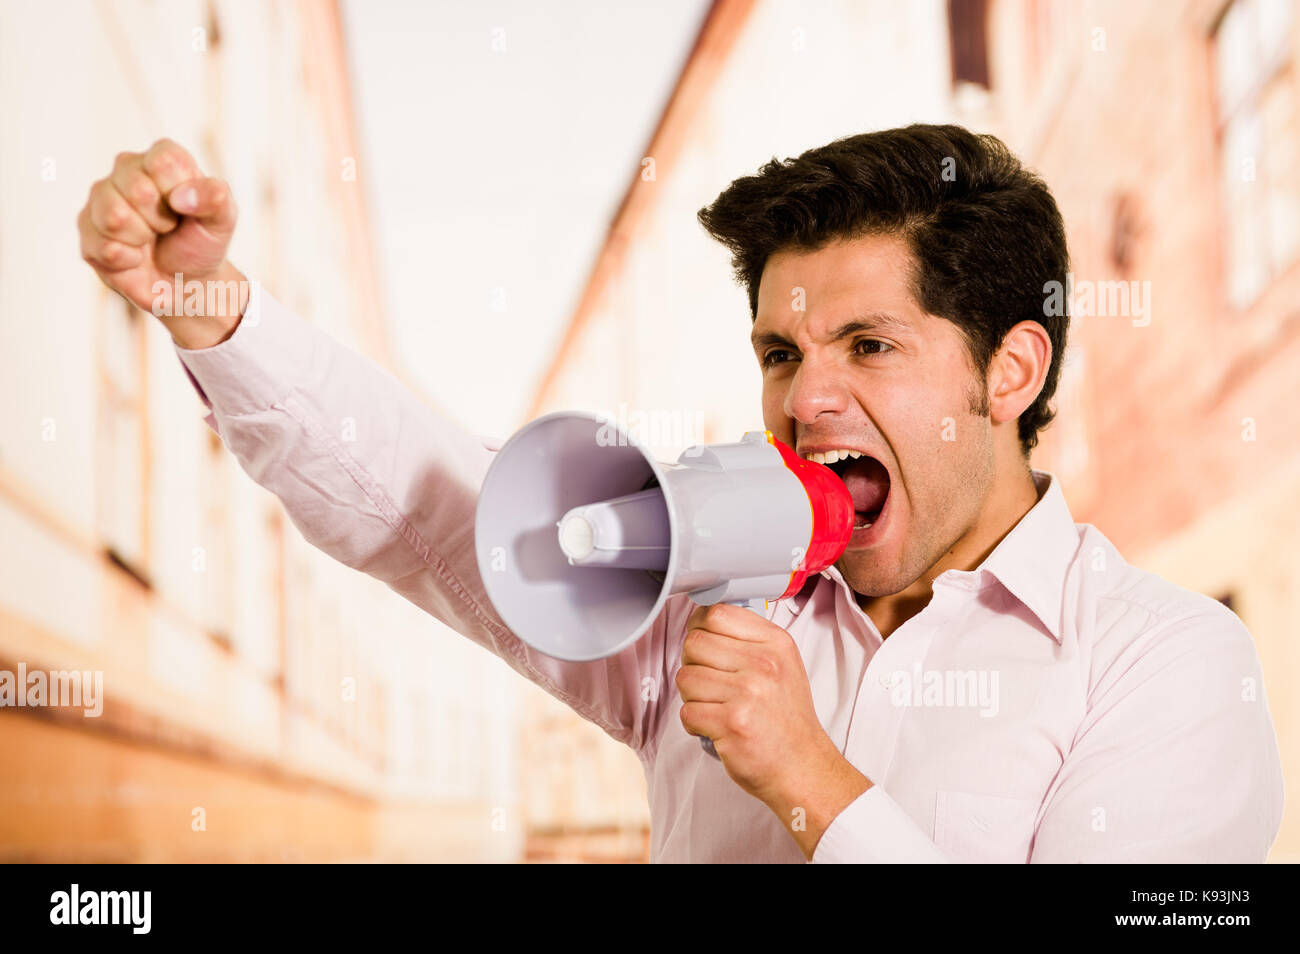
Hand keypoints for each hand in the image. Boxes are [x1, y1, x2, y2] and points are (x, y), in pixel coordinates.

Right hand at [77, 138, 246, 348]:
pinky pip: (104, 246)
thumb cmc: (201, 243)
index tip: (186, 208)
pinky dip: (128, 260)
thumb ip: (216, 199)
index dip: (178, 194)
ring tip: (148, 240)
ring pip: (114, 217)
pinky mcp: (86, 230)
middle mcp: (126, 170)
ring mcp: (101, 198)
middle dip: (161, 221)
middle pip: (137, 191)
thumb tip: (182, 197)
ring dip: (141, 240)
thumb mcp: (222, 221)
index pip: (162, 162)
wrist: (185, 283)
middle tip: (167, 227)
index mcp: (161, 159)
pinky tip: (134, 257)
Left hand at [677, 603, 838, 802]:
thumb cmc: (786, 719)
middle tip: (711, 683)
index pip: (717, 613)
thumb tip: (703, 620)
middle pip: (694, 643)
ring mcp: (748, 693)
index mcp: (775, 643)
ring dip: (692, 696)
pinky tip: (715, 726)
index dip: (700, 628)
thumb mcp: (782, 665)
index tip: (705, 644)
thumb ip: (748, 640)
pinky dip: (694, 722)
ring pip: (685, 677)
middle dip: (693, 664)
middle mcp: (763, 664)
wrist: (802, 767)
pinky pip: (687, 710)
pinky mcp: (731, 723)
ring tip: (715, 706)